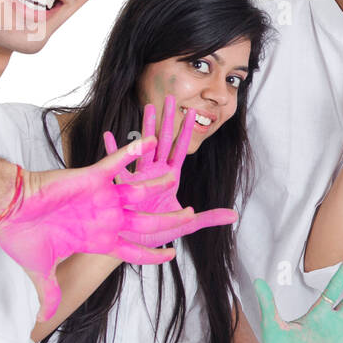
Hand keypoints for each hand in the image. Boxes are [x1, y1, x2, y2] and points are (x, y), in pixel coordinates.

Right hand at [0, 138, 209, 318]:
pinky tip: (149, 142)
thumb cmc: (21, 237)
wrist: (6, 211)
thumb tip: (44, 316)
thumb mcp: (40, 271)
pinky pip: (115, 164)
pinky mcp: (91, 179)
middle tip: (190, 216)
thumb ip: (49, 291)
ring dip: (157, 188)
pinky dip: (131, 153)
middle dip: (169, 222)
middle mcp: (105, 219)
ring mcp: (101, 199)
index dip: (152, 255)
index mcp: (98, 240)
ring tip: (176, 180)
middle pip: (146, 224)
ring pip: (138, 193)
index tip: (170, 255)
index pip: (133, 251)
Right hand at [103, 94, 237, 234]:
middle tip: (171, 97)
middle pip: (163, 141)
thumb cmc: (158, 232)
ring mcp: (138, 177)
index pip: (181, 149)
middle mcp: (154, 173)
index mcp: (170, 178)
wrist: (135, 245)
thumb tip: (234, 215)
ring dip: (145, 128)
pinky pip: (116, 166)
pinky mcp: (122, 186)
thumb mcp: (187, 224)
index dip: (187, 131)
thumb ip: (209, 217)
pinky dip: (113, 151)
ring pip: (142, 147)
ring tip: (147, 106)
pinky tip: (108, 135)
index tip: (193, 111)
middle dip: (167, 119)